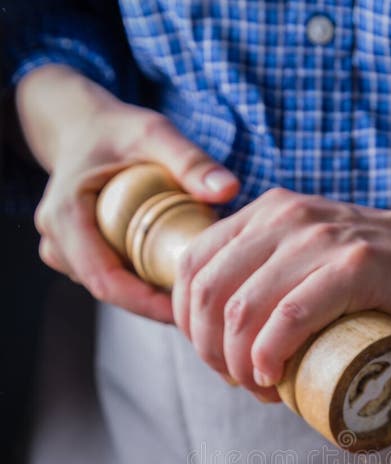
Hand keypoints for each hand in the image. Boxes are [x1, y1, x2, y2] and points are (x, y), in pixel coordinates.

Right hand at [16, 65, 239, 321]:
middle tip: (203, 303)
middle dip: (155, 303)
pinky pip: (111, 280)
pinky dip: (141, 283)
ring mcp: (61, 252)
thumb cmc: (116, 128)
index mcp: (65, 216)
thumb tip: (230, 189)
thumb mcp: (154, 133)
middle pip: (110, 291)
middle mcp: (56, 241)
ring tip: (194, 289)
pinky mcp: (74, 256)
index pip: (106, 280)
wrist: (80, 125)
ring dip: (149, 296)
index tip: (190, 307)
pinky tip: (175, 277)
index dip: (148, 303)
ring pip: (111, 289)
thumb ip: (191, 160)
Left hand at [172, 188, 390, 397]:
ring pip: (243, 309)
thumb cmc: (380, 274)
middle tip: (237, 381)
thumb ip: (271, 273)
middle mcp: (284, 218)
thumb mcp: (310, 257)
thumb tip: (225, 333)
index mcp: (265, 215)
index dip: (188, 323)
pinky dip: (270, 355)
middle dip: (208, 351)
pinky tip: (272, 376)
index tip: (214, 358)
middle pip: (210, 293)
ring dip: (237, 363)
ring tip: (260, 386)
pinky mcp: (355, 267)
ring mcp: (320, 240)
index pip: (192, 267)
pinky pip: (290, 316)